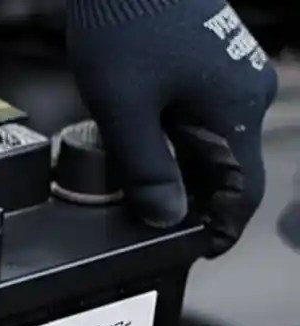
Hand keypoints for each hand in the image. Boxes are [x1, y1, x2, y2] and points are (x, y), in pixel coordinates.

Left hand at [67, 0, 277, 255]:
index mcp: (237, 110)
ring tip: (146, 188)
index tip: (197, 250)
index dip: (220, 228)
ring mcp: (237, 73)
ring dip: (188, 169)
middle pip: (232, 169)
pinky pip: (209, 115)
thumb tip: (165, 218)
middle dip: (197, 201)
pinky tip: (149, 145)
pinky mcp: (217, 59)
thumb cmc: (125, 26)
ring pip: (219, 142)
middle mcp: (249, 93)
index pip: (244, 192)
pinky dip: (185, 140)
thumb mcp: (124, 110)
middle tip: (157, 223)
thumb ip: (147, 169)